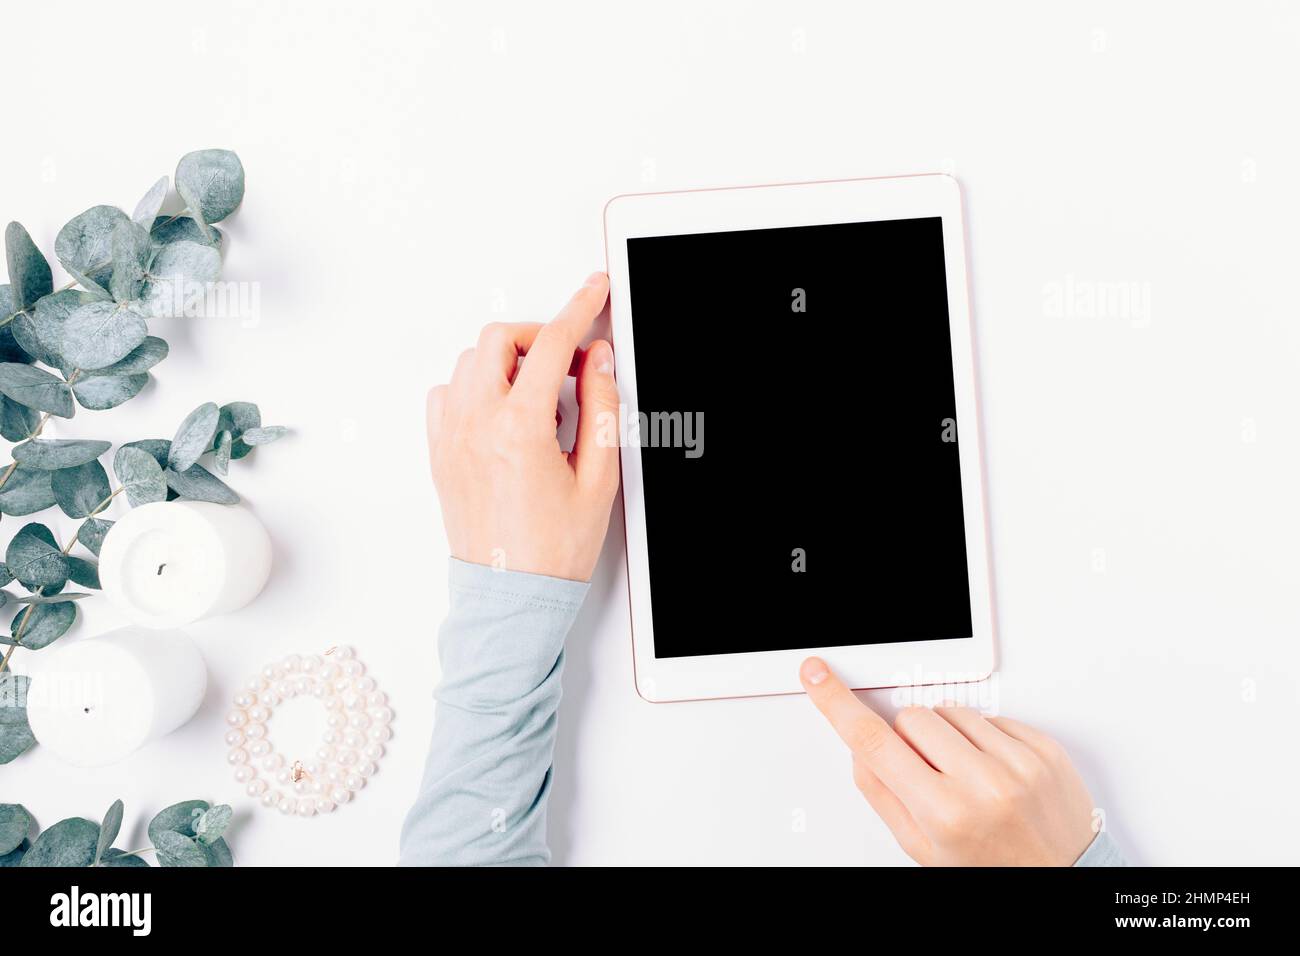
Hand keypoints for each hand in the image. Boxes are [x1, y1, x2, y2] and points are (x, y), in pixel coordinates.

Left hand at [426, 272, 620, 581]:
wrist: (511, 598)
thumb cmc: (555, 550)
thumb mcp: (599, 478)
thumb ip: (600, 408)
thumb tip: (598, 358)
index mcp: (519, 429)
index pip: (550, 345)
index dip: (578, 309)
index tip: (594, 291)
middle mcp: (476, 425)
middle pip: (499, 339)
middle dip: (537, 335)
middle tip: (568, 360)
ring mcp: (450, 438)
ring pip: (468, 362)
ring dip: (505, 360)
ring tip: (540, 391)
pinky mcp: (439, 453)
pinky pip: (446, 393)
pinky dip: (474, 386)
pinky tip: (503, 408)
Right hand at [800, 657, 1096, 865]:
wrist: (1065, 879)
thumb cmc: (993, 871)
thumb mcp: (924, 850)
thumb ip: (884, 795)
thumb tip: (860, 749)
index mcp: (944, 813)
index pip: (874, 742)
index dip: (838, 704)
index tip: (818, 676)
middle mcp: (983, 784)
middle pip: (911, 717)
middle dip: (909, 739)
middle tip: (928, 775)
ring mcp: (1018, 763)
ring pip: (950, 710)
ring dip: (948, 736)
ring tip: (967, 776)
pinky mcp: (1044, 749)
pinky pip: (992, 716)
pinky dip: (985, 738)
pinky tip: (993, 770)